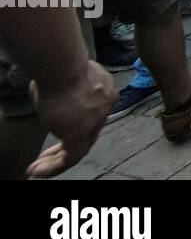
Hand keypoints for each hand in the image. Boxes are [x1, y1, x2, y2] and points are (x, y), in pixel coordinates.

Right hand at [27, 60, 113, 177]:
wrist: (62, 67)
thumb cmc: (58, 67)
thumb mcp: (64, 80)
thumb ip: (62, 91)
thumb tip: (49, 93)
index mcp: (104, 91)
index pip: (92, 114)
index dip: (74, 124)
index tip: (58, 130)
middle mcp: (104, 108)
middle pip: (88, 133)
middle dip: (66, 146)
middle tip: (48, 156)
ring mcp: (95, 122)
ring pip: (78, 150)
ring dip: (55, 161)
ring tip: (37, 169)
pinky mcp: (81, 135)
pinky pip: (69, 158)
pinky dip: (52, 167)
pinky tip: (37, 171)